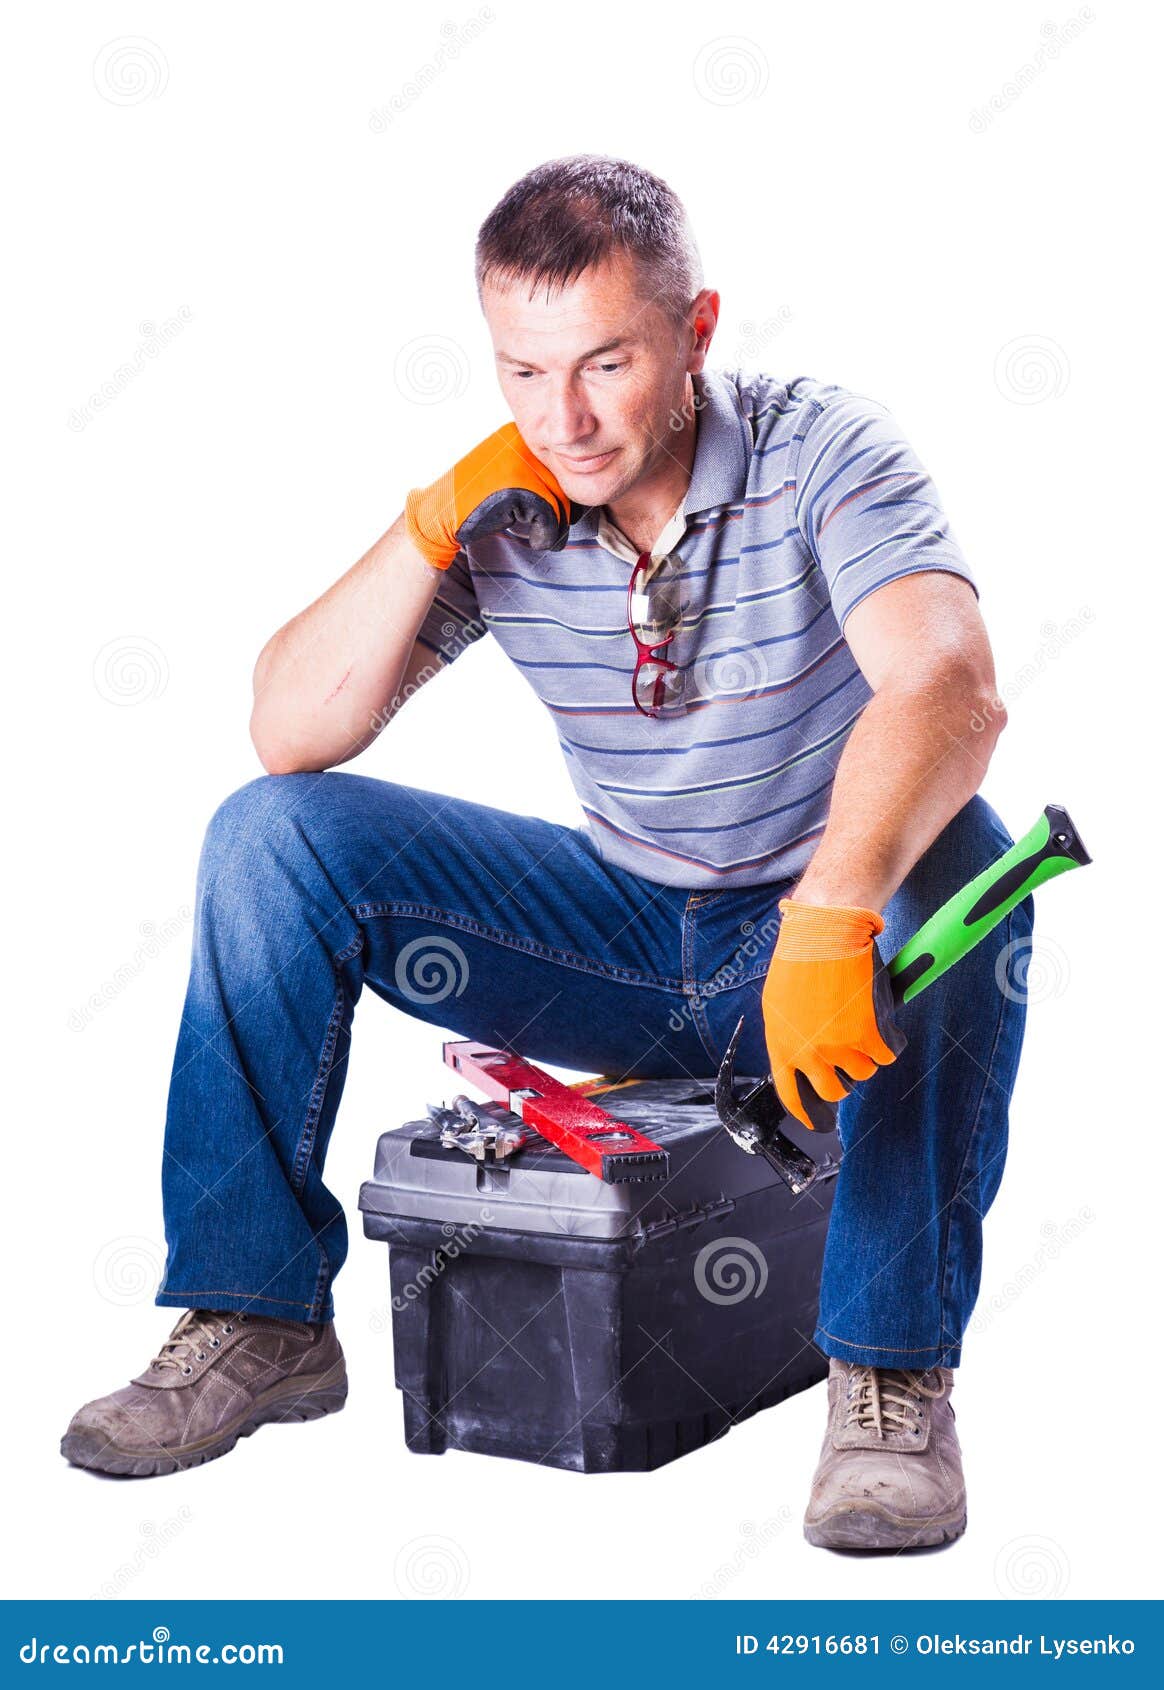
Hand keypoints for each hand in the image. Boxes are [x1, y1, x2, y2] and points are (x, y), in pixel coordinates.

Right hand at [404, 422, 573, 569]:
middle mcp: (521, 442)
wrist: (440, 512)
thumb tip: (574, 492)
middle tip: (552, 532)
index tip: (557, 516)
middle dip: (561, 512)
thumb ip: (534, 474)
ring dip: (555, 526)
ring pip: (559, 499)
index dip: (559, 495)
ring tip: (543, 537)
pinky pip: (551, 515)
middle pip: (560, 481)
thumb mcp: (505, 475)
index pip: (556, 466)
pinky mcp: (520, 487)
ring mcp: (520, 463)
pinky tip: (536, 541)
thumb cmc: (473, 500)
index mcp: (517, 434)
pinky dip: (547, 534)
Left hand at [761, 899, 906, 1131]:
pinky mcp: (868, 1034)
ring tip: (861, 1020)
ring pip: (865, 1071)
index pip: (792, 1095)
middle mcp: (809, 1052)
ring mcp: (839, 1046)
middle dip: (845, 1078)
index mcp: (782, 1045)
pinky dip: (888, 1038)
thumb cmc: (801, 958)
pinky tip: (879, 1015)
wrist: (826, 931)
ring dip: (867, 1051)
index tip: (817, 1120)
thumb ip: (791, 1034)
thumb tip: (804, 1057)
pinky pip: (887, 1054)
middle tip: (850, 1056)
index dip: (807, 1112)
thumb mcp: (779, 1002)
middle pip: (834, 1090)